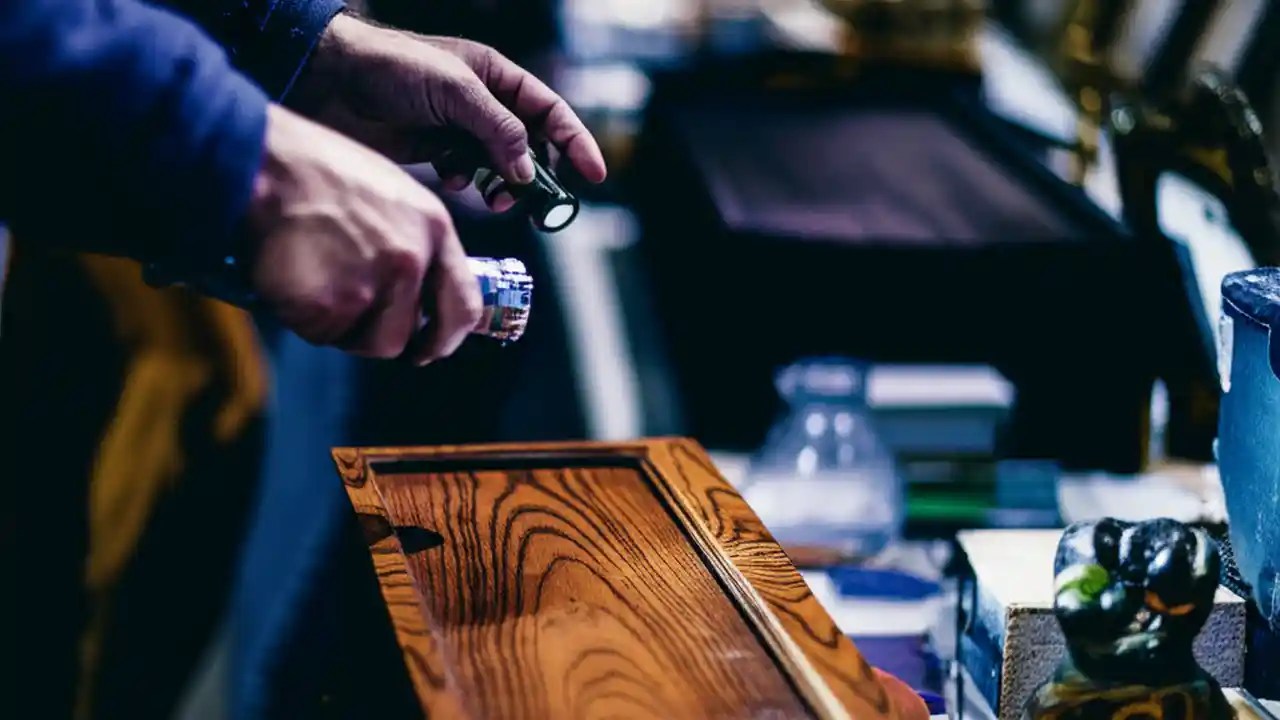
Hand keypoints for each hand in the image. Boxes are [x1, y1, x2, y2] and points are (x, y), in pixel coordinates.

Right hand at [248, 105, 481, 364]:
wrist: (261, 164)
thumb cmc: (320, 171)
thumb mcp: (394, 194)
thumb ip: (416, 243)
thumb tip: (423, 291)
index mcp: (433, 229)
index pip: (464, 307)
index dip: (446, 338)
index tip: (430, 349)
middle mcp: (410, 260)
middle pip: (404, 337)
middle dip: (377, 333)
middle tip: (348, 309)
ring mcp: (369, 286)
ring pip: (364, 342)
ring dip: (341, 327)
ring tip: (318, 283)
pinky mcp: (328, 305)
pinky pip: (322, 335)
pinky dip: (307, 319)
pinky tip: (296, 281)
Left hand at [289, 13, 606, 210]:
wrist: (330, 80)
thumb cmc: (392, 69)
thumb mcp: (456, 91)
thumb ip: (498, 130)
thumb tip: (526, 172)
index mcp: (496, 77)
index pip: (549, 111)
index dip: (575, 142)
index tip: (594, 175)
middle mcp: (483, 103)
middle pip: (529, 145)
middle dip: (534, 175)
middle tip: (531, 203)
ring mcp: (459, 128)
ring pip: (499, 165)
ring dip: (500, 184)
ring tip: (491, 196)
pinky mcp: (435, 150)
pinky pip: (468, 173)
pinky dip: (467, 182)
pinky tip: (451, 180)